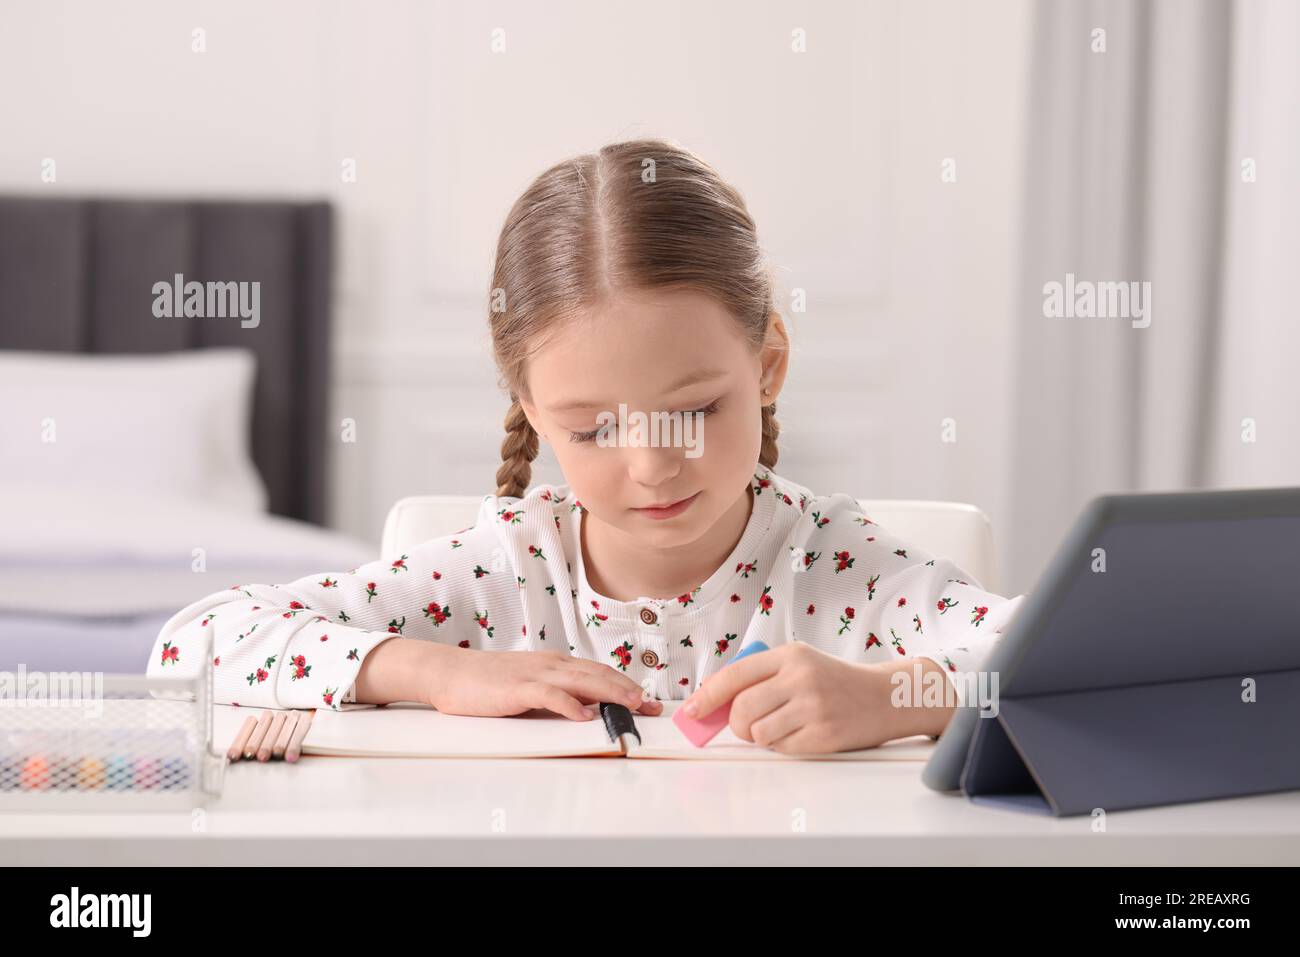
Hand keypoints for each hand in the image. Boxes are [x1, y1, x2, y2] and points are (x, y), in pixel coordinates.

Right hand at [427, 646, 662, 721]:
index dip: (626, 684)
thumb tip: (586, 709)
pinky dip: (570, 705)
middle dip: (629, 689)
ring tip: (633, 705)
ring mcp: (535, 674)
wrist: (450, 673)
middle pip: (598, 674)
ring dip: (611, 693)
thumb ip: (556, 693)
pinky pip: (550, 695)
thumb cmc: (487, 683)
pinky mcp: (517, 688)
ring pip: (582, 681)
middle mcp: (551, 664)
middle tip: (652, 706)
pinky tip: (585, 716)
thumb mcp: (529, 685)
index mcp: (555, 664)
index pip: (598, 671)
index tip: (648, 700)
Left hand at [679, 642, 947, 752]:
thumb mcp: (800, 663)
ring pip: (758, 732)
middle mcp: (800, 679)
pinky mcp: (823, 735)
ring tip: (782, 725)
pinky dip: (782, 745)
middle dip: (736, 723)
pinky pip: (781, 748)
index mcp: (790, 656)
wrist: (884, 697)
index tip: (692, 710)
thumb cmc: (835, 681)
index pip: (735, 675)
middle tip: (746, 724)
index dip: (708, 695)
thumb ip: (762, 677)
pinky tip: (800, 733)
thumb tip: (715, 702)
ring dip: (761, 735)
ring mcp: (813, 708)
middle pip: (742, 709)